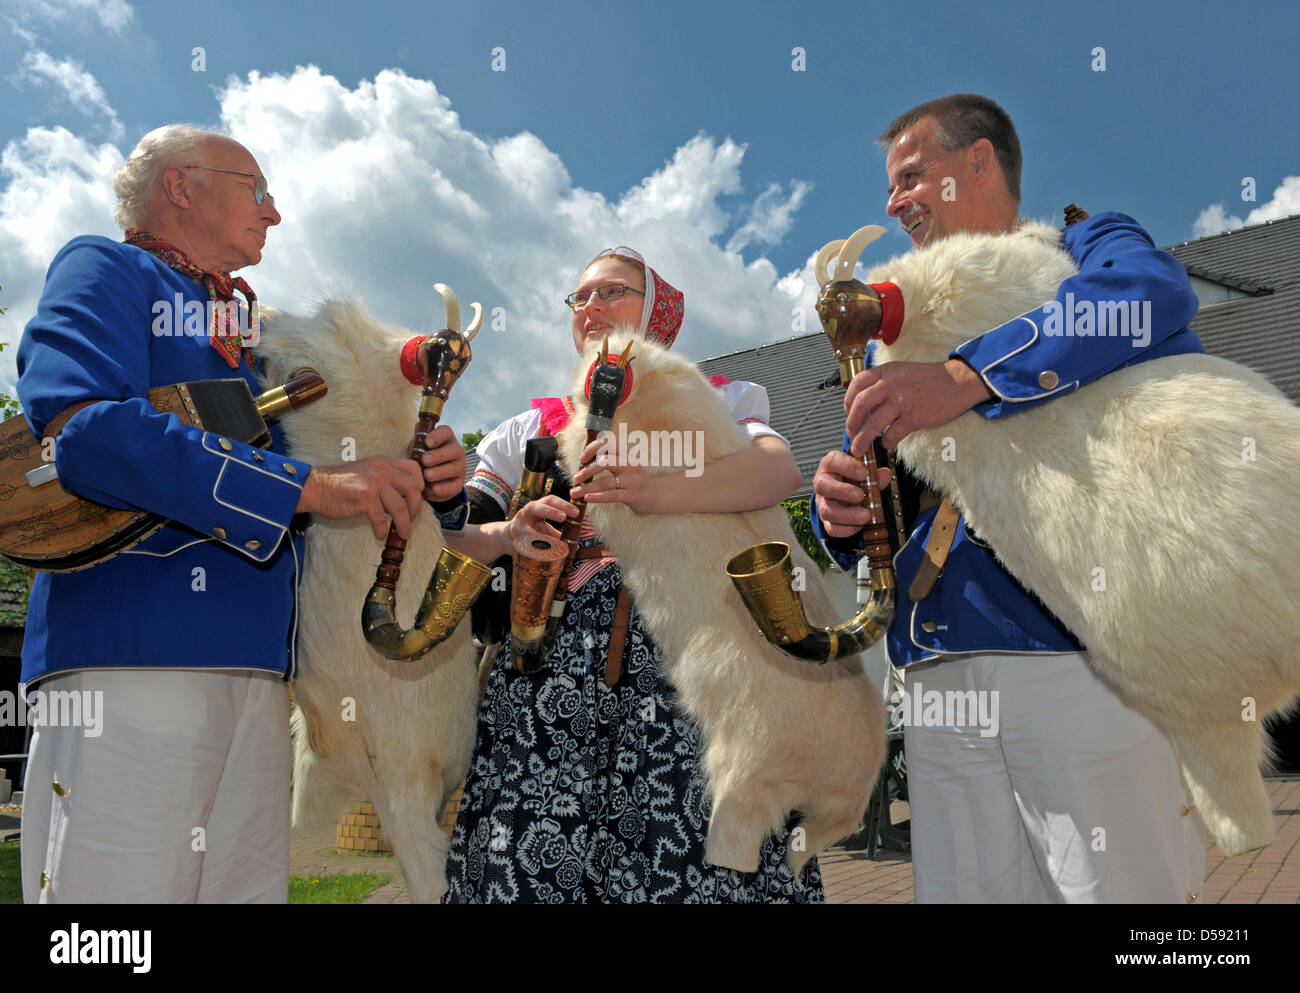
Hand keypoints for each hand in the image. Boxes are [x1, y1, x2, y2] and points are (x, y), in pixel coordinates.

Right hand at [296, 455, 424, 539]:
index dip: (420, 485)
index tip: (416, 499)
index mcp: (384, 462)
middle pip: (413, 488)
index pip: (414, 469)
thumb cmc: (340, 484)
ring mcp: (374, 482)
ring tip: (403, 533)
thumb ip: (385, 479)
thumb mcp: (366, 472)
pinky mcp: (365, 497)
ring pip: (401, 506)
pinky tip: (380, 535)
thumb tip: (404, 499)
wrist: (316, 487)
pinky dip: (383, 529)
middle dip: (416, 507)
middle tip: (411, 519)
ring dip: (404, 523)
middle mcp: (382, 469)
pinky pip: (382, 518)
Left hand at [418, 425, 466, 501]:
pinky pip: (453, 486)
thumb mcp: (418, 448)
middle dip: (438, 456)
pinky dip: (443, 488)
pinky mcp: (457, 484)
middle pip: (453, 450)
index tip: (427, 442)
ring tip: (427, 475)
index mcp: (445, 439)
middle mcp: (455, 452)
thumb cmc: (422, 460)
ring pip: (454, 469)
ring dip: (440, 472)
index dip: (438, 436)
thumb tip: (418, 428)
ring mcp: (459, 468)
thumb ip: (418, 440)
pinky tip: (433, 488)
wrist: (427, 482)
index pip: (446, 432)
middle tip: (425, 460)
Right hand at [509, 494, 577, 558]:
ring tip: (551, 531)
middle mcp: (528, 510)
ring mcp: (520, 520)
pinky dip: (536, 541)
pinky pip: (526, 537)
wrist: (506, 538)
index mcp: (539, 507)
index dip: (564, 504)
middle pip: (540, 505)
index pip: (551, 500)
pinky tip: (544, 547)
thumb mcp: (543, 530)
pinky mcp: (515, 532)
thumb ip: (557, 534)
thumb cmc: (529, 532)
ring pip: (529, 520)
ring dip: (540, 527)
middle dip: (552, 511)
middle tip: (564, 517)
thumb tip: (574, 545)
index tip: (576, 513)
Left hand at [570, 436, 652, 511]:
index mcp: (627, 454)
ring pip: (605, 482)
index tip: (582, 459)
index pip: (607, 444)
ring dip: (587, 487)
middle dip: (587, 470)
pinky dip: (597, 497)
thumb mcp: (626, 465)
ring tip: (575, 493)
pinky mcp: (632, 495)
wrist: (658, 494)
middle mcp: (630, 465)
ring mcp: (632, 480)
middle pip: (604, 462)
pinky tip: (587, 499)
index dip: (592, 449)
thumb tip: (585, 462)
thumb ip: (611, 460)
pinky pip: (611, 495)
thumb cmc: (636, 479)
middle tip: (576, 478)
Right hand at [812, 450, 892, 538]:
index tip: (863, 473)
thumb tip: (884, 475)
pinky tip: (859, 525)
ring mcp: (823, 503)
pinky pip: (832, 528)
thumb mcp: (864, 471)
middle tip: (861, 496)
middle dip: (843, 492)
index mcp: (831, 466)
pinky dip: (847, 529)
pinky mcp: (826, 520)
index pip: (832, 462)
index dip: (847, 467)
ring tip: (865, 515)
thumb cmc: (853, 478)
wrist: (847, 492)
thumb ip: (874, 473)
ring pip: (826, 511)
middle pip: (822, 486)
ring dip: (848, 515)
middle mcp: (823, 483)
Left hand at [844, 358, 992, 454]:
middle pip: (860, 405)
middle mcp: (891, 384)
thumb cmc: (929, 379)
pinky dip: (887, 442)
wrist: (957, 381)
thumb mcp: (900, 372)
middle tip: (850, 434)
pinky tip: (887, 444)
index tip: (847, 413)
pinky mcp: (914, 417)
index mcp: (886, 372)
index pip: (857, 384)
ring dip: (862, 439)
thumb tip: (863, 403)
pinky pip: (893, 434)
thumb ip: (882, 383)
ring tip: (859, 448)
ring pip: (873, 423)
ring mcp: (902, 401)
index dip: (847, 401)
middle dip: (851, 423)